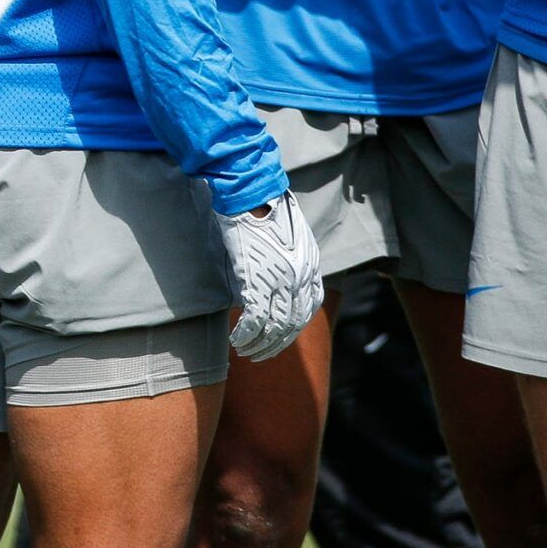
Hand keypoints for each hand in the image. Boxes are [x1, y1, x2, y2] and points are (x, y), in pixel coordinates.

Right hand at [218, 194, 323, 362]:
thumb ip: (292, 259)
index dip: (293, 328)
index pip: (309, 309)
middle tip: (260, 354)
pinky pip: (254, 319)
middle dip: (276, 345)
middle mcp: (301, 277)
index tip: (279, 337)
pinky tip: (236, 340)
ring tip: (244, 352)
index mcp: (311, 266)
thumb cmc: (264, 207)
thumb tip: (283, 277)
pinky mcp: (257, 280)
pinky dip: (245, 334)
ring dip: (259, 345)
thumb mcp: (291, 234)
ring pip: (274, 328)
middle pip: (293, 324)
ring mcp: (280, 280)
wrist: (248, 193)